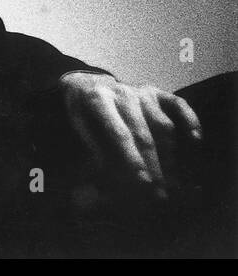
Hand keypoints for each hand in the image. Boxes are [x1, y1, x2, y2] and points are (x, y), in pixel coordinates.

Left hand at [60, 71, 201, 198]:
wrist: (87, 83)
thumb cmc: (83, 110)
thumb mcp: (78, 124)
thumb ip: (95, 148)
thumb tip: (112, 178)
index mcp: (98, 99)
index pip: (119, 133)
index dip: (131, 158)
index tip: (142, 182)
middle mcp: (123, 93)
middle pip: (143, 134)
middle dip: (153, 166)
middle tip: (159, 192)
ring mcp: (142, 92)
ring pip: (163, 125)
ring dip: (169, 155)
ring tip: (171, 181)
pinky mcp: (157, 92)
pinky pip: (179, 105)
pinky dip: (190, 120)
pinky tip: (195, 139)